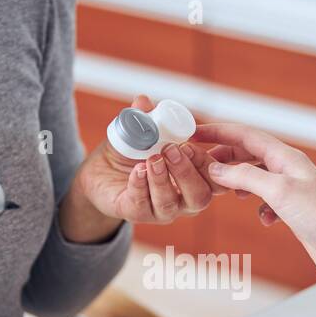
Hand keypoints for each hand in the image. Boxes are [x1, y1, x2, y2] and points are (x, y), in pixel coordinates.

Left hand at [61, 95, 222, 241]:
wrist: (100, 173)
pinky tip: (136, 170)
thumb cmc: (131, 154)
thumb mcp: (140, 133)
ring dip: (162, 179)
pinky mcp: (136, 215)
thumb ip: (146, 119)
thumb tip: (143, 101)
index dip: (206, 164)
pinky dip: (140, 185)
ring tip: (152, 159)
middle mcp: (183, 200)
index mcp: (194, 180)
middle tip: (172, 150)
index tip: (188, 144)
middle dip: (187, 173)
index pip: (214, 180)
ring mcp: (160, 211)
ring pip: (170, 204)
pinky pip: (141, 205)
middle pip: (200, 196)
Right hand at [197, 122, 315, 288]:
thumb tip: (217, 169)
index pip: (246, 135)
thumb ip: (246, 178)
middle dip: (223, 156)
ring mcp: (293, 191)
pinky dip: (258, 206)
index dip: (219, 131)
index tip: (194, 132)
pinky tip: (262, 218)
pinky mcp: (296, 212)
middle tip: (198, 163)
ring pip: (256, 178)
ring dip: (237, 181)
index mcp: (287, 158)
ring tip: (220, 190)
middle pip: (249, 154)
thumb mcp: (279, 192)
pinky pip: (268, 201)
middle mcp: (290, 170)